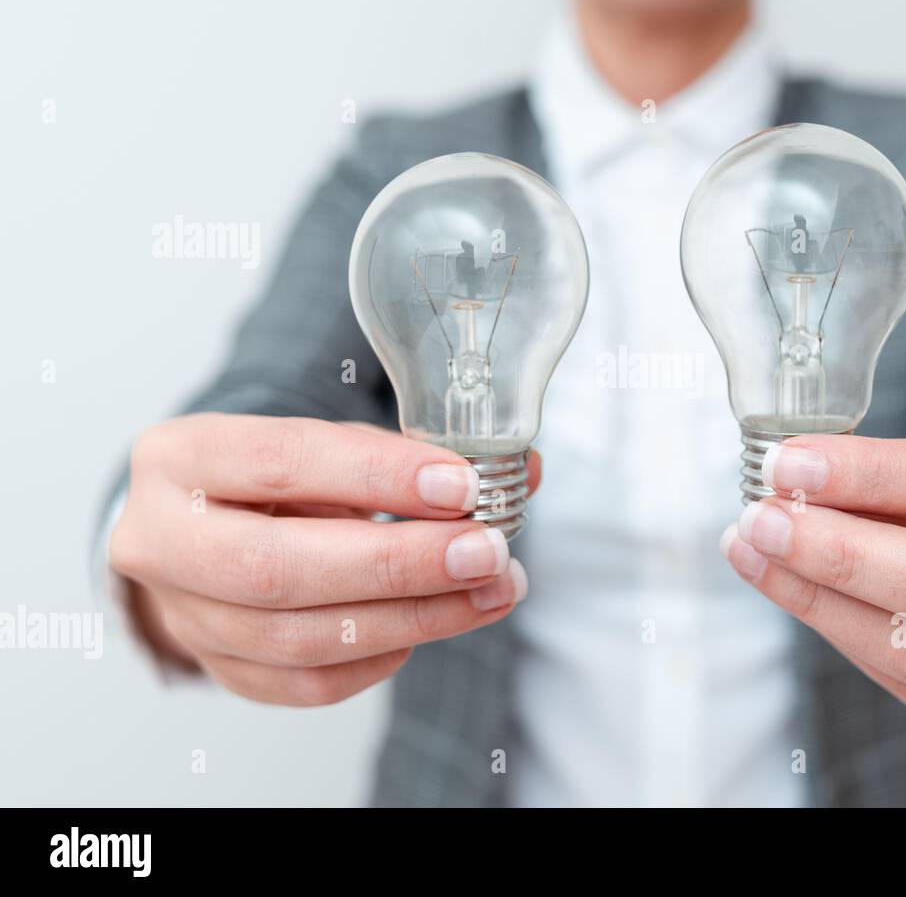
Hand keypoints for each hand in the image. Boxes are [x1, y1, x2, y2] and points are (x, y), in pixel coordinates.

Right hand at [109, 414, 537, 705]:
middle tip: (485, 553)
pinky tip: (430, 624)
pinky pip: (307, 683)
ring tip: (490, 591)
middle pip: (279, 570)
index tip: (462, 486)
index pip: (280, 463)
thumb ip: (412, 457)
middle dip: (398, 565)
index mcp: (181, 458)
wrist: (203, 528)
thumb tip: (521, 475)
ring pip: (299, 638)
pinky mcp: (218, 668)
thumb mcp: (328, 444)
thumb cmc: (276, 478)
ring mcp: (183, 615)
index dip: (377, 477)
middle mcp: (162, 540)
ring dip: (413, 618)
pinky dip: (379, 657)